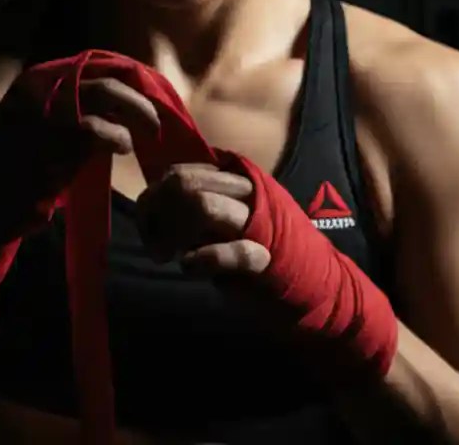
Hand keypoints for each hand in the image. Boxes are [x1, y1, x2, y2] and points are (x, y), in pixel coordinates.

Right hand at [0, 67, 160, 330]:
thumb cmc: (5, 176)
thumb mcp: (34, 134)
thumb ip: (66, 118)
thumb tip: (111, 113)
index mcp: (34, 83)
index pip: (88, 66)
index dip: (121, 80)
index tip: (140, 96)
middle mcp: (38, 88)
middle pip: (101, 76)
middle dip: (135, 95)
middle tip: (154, 118)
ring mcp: (42, 108)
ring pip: (103, 91)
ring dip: (134, 109)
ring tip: (149, 129)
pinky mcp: (49, 137)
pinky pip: (95, 126)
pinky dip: (116, 134)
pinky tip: (123, 145)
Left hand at [135, 163, 271, 277]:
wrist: (310, 284)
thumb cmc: (254, 252)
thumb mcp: (216, 223)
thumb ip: (187, 209)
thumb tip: (150, 208)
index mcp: (231, 182)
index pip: (177, 173)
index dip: (153, 199)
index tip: (149, 230)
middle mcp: (245, 194)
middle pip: (184, 184)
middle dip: (158, 213)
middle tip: (156, 246)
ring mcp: (257, 222)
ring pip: (203, 205)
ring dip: (174, 232)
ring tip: (169, 256)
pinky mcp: (267, 257)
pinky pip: (232, 250)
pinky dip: (204, 259)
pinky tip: (191, 266)